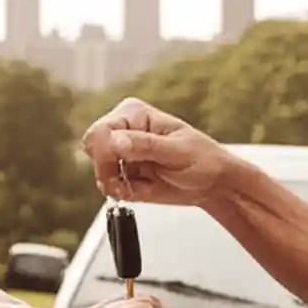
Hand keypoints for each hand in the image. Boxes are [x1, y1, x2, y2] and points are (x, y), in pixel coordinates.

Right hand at [81, 98, 240, 205]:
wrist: (214, 183)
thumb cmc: (204, 160)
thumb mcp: (178, 152)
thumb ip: (146, 146)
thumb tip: (116, 141)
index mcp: (134, 114)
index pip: (100, 131)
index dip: (104, 153)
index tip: (119, 168)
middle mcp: (124, 131)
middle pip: (93, 149)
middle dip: (108, 170)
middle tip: (131, 181)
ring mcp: (123, 153)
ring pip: (99, 172)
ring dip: (118, 184)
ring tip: (144, 184)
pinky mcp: (125, 174)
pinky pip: (110, 187)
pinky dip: (125, 193)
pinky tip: (145, 189)